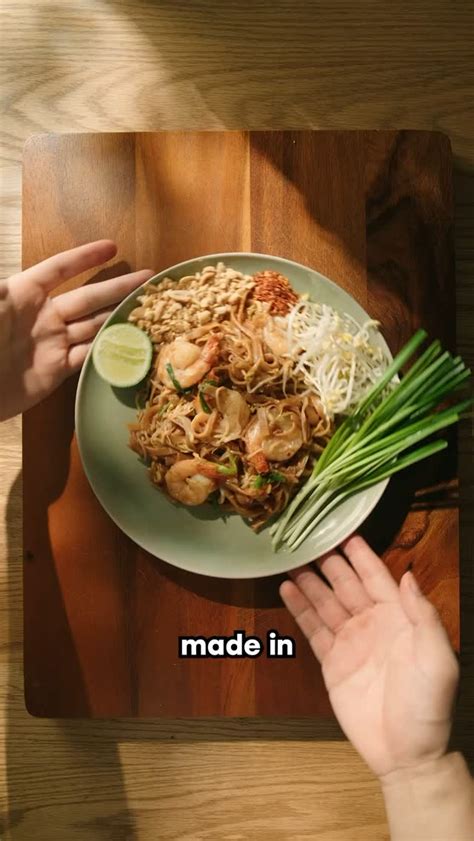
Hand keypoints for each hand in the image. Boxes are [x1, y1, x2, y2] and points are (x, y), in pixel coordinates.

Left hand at [0, 240, 153, 419]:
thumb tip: (6, 278)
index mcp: (23, 294)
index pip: (59, 269)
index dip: (84, 258)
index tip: (112, 247)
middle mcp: (43, 316)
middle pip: (87, 297)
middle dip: (117, 287)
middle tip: (147, 278)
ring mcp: (51, 343)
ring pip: (93, 326)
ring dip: (119, 318)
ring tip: (147, 309)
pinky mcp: (55, 371)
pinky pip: (87, 357)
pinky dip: (108, 351)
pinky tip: (129, 344)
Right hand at [280, 534, 458, 778]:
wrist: (407, 754)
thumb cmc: (429, 705)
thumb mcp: (437, 658)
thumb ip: (424, 615)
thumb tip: (406, 574)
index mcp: (400, 618)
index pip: (377, 578)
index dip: (361, 556)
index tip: (344, 533)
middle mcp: (373, 624)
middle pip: (347, 585)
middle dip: (329, 563)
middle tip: (308, 540)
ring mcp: (351, 642)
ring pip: (327, 603)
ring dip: (310, 582)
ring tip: (290, 561)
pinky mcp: (332, 663)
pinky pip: (313, 630)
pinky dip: (300, 609)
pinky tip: (287, 590)